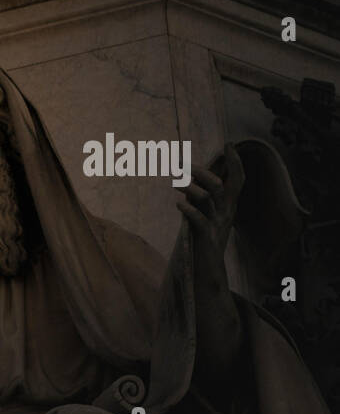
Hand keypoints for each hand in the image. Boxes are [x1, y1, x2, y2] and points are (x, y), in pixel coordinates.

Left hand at [176, 141, 245, 267]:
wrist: (208, 269)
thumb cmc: (204, 239)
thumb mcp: (207, 216)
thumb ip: (202, 199)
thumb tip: (190, 178)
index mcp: (229, 206)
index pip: (238, 180)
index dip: (236, 162)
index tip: (229, 144)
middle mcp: (225, 213)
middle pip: (218, 185)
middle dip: (201, 173)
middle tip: (181, 166)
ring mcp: (217, 224)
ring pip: (208, 199)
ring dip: (190, 188)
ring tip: (174, 183)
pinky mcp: (206, 237)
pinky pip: (199, 220)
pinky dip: (188, 210)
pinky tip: (178, 205)